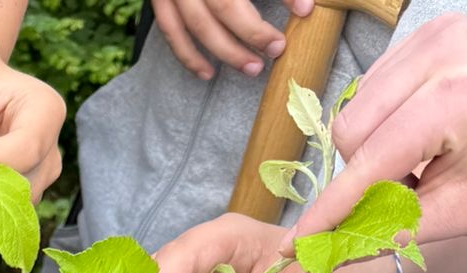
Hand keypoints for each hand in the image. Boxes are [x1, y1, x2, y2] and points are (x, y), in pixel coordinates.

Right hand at [151, 0, 308, 81]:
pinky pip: (172, 32)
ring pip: (200, 26)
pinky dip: (189, 56)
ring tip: (253, 68)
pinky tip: (209, 72)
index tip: (305, 10)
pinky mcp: (160, 0)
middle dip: (253, 32)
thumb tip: (303, 1)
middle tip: (277, 49)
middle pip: (226, 6)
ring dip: (227, 51)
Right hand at [294, 16, 466, 245]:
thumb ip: (393, 231)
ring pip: (354, 108)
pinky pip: (370, 88)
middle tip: (403, 191)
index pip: (372, 160)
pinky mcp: (426, 32)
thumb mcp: (460, 214)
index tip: (296, 243)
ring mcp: (434, 34)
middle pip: (351, 130)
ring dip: (370, 148)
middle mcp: (443, 52)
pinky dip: (381, 121)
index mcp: (458, 98)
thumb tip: (331, 255)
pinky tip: (415, 133)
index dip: (332, 208)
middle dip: (363, 173)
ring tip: (415, 161)